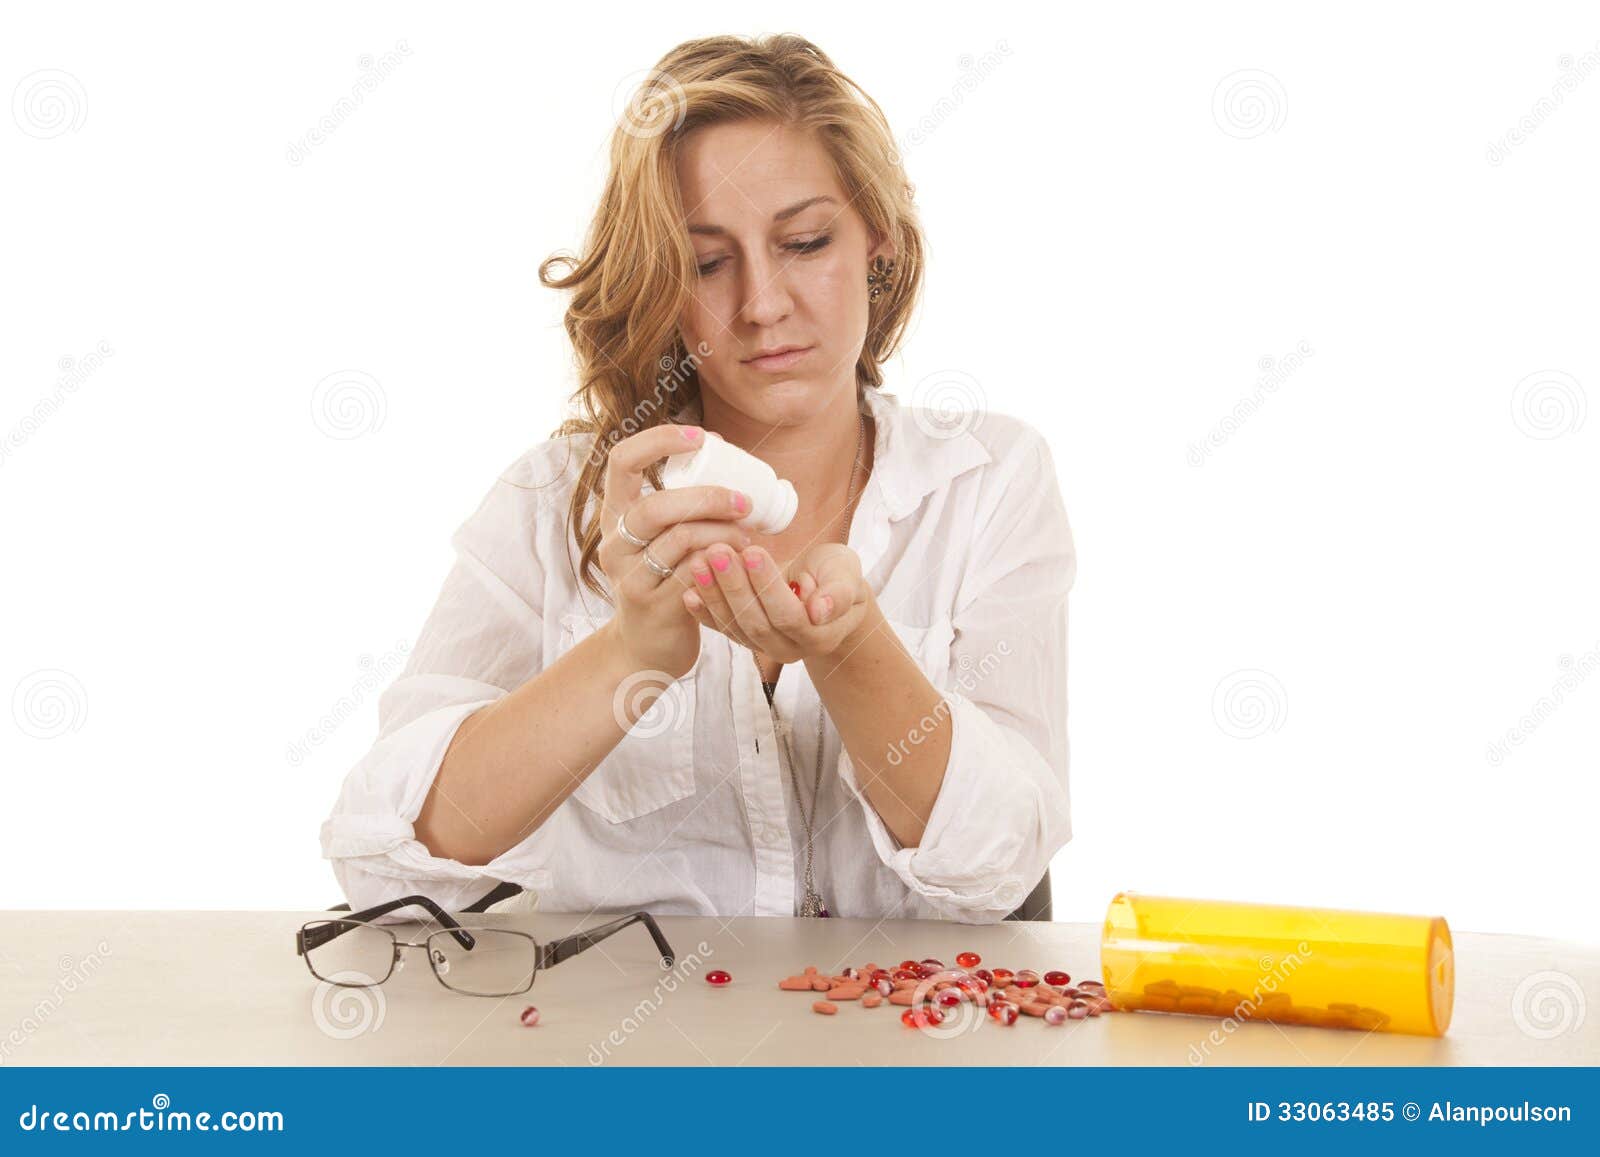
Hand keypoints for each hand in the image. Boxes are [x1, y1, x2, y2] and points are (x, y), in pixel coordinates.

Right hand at [597, 423, 753, 678]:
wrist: (646, 647)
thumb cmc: (663, 579)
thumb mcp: (658, 537)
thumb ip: (678, 504)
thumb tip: (722, 449)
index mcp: (615, 514)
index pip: (622, 460)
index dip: (660, 441)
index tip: (700, 437)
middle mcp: (614, 542)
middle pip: (657, 506)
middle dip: (708, 498)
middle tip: (745, 501)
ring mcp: (630, 576)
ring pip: (681, 540)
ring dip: (724, 533)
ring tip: (749, 534)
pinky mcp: (653, 605)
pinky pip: (693, 574)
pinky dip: (723, 562)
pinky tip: (741, 561)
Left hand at [681, 541, 870, 662]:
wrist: (824, 590)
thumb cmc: (837, 576)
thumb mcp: (847, 574)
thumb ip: (840, 591)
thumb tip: (820, 610)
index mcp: (819, 636)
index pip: (789, 614)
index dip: (769, 586)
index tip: (754, 551)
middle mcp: (789, 649)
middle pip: (756, 621)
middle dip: (734, 585)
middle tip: (716, 550)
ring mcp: (763, 647)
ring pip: (735, 625)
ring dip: (714, 593)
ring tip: (699, 560)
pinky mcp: (743, 638)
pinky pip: (721, 627)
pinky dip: (703, 610)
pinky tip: (688, 590)